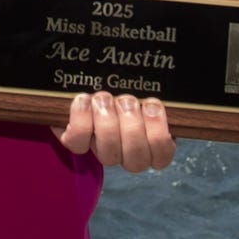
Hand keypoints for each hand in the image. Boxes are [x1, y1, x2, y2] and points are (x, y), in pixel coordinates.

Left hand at [58, 92, 176, 173]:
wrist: (99, 80)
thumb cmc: (131, 87)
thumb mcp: (149, 89)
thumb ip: (156, 97)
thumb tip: (157, 96)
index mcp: (154, 147)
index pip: (162, 156)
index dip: (157, 133)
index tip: (152, 106)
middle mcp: (129, 155)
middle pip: (136, 159)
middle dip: (131, 125)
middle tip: (126, 101)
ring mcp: (103, 151)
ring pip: (108, 153)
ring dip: (107, 120)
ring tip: (105, 98)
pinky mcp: (78, 142)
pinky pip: (77, 143)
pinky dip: (81, 119)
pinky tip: (84, 100)